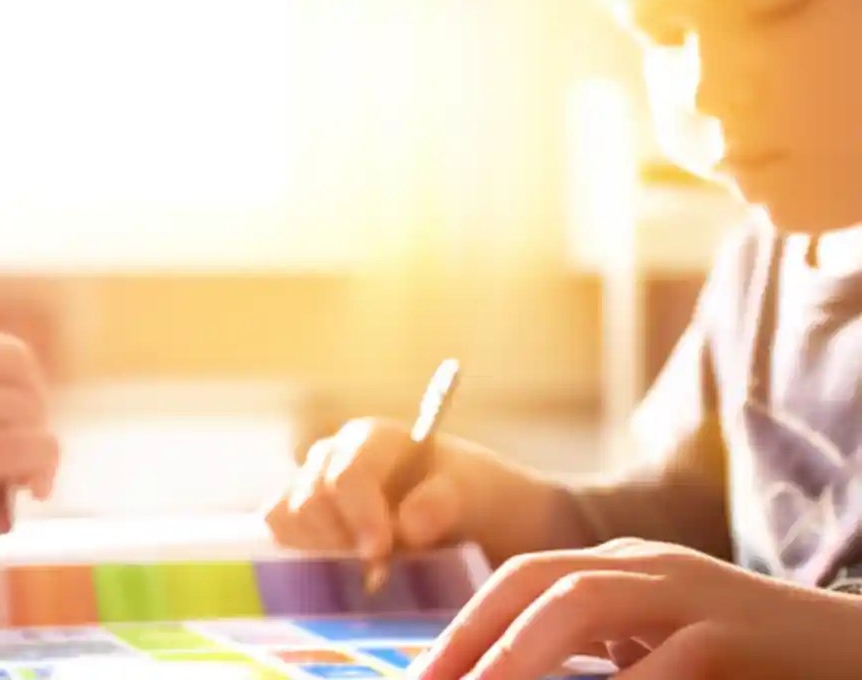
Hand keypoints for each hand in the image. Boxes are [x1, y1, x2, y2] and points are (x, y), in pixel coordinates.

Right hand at [0, 316, 58, 582]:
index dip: (7, 389)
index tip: (1, 423)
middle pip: (23, 374)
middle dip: (27, 413)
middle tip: (12, 457)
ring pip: (33, 415)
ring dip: (25, 451)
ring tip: (0, 488)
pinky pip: (40, 450)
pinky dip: (41, 472)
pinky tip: (30, 492)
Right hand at [263, 418, 566, 565]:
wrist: (464, 515)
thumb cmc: (467, 496)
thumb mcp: (472, 495)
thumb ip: (442, 504)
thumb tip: (408, 525)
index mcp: (373, 439)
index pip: (349, 473)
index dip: (360, 515)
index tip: (379, 553)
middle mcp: (333, 454)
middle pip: (311, 498)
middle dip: (342, 539)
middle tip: (380, 568)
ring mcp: (310, 483)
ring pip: (289, 514)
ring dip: (323, 547)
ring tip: (365, 561)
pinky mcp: (297, 514)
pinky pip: (279, 529)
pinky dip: (301, 550)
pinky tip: (338, 562)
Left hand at [414, 539, 861, 679]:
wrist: (852, 653)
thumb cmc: (741, 662)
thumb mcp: (655, 652)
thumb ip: (591, 661)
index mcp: (620, 567)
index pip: (519, 580)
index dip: (462, 628)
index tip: (418, 679)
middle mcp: (647, 567)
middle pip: (536, 581)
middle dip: (472, 636)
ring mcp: (693, 593)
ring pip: (583, 603)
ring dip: (518, 653)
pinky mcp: (737, 635)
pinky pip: (666, 660)